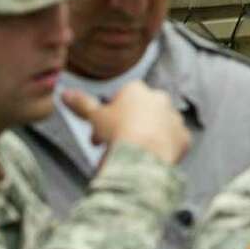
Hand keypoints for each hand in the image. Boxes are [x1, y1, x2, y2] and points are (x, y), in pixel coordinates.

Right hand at [63, 81, 190, 166]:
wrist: (144, 154)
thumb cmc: (119, 132)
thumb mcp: (94, 117)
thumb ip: (81, 103)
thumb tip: (65, 94)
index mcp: (137, 90)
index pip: (119, 100)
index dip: (107, 118)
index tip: (100, 132)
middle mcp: (159, 99)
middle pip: (139, 113)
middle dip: (125, 127)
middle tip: (112, 144)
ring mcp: (174, 117)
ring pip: (156, 126)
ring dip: (144, 137)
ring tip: (130, 154)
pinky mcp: (184, 137)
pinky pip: (172, 141)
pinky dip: (162, 148)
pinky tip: (150, 158)